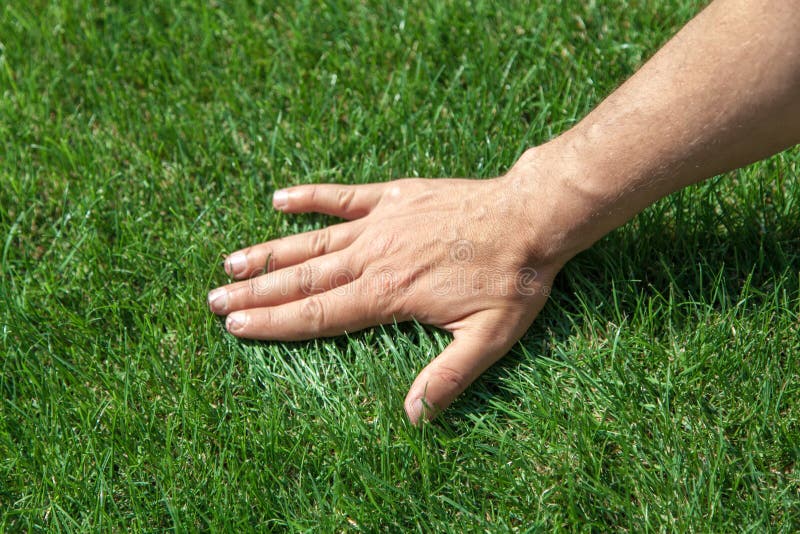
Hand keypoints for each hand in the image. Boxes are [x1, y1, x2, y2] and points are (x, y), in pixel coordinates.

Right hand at [208, 151, 577, 422]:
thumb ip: (448, 377)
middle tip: (213, 299)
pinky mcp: (393, 196)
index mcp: (388, 294)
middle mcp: (372, 258)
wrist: (530, 216)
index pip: (318, 315)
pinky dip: (310, 197)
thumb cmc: (511, 279)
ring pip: (312, 241)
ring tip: (231, 262)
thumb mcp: (488, 338)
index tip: (236, 325)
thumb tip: (414, 418)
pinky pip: (343, 195)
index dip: (274, 322)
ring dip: (269, 253)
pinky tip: (279, 199)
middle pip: (303, 280)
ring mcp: (380, 223)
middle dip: (256, 292)